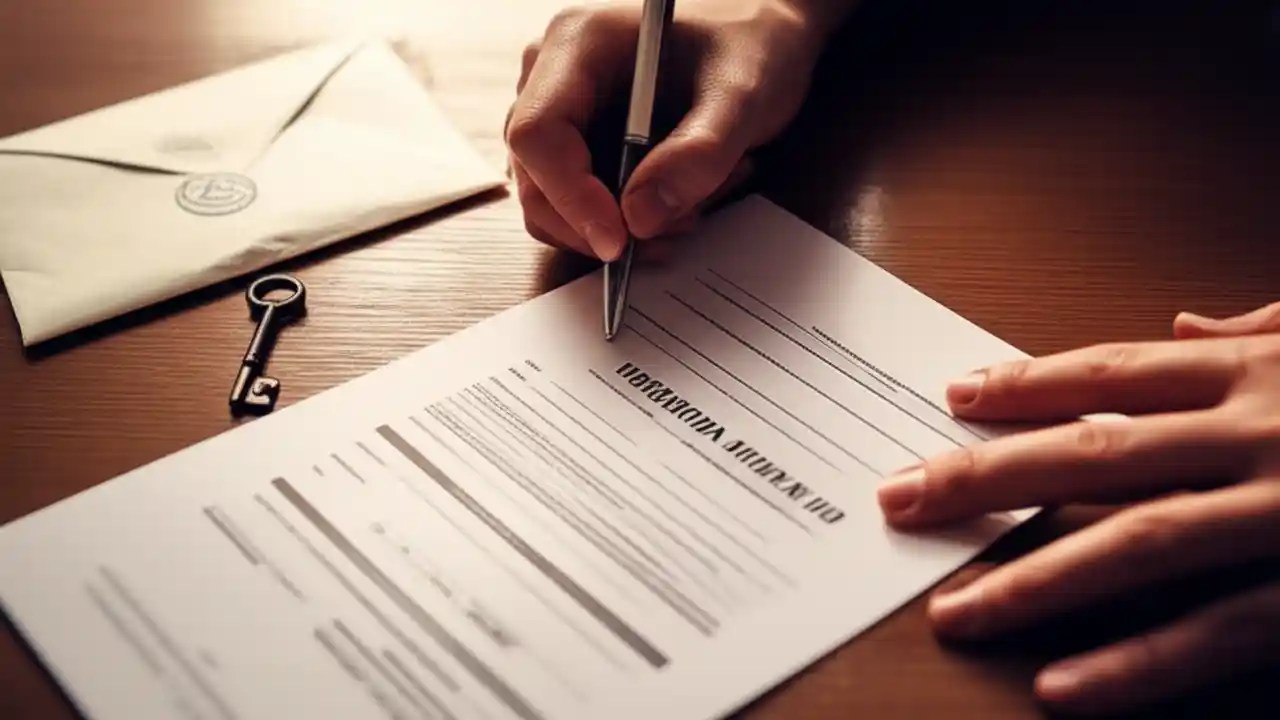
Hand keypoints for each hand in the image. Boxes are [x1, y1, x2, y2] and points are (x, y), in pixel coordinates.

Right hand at [506, 0, 848, 259]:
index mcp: (578, 44)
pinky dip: (629, 223)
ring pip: (556, 205)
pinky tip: (681, 200)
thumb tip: (639, 218)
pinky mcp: (578, 146)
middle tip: (675, 229)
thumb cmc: (749, 46)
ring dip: (624, 228)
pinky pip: (580, 208)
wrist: (757, 41)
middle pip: (536, 180)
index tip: (618, 239)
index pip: (537, 133)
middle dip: (601, 224)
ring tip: (694, 205)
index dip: (570, 195)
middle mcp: (552, 78)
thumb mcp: (742, 96)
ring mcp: (561, 115)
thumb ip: (698, 153)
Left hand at [877, 300, 1279, 714]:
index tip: (952, 397)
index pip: (1115, 375)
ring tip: (953, 614)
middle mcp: (1260, 438)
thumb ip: (1262, 334)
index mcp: (1258, 379)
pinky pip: (1213, 634)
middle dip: (986, 477)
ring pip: (1135, 544)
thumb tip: (1182, 323)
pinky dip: (1133, 664)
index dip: (1027, 386)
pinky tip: (1055, 685)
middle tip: (900, 500)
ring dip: (1033, 582)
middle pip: (1095, 452)